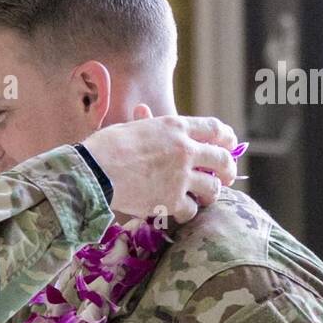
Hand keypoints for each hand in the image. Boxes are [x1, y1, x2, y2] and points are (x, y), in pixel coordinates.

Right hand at [83, 106, 237, 222]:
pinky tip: (178, 210)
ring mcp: (181, 177)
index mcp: (175, 127)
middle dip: (228, 170)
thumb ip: (146, 123)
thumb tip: (144, 111)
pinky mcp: (172, 200)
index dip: (227, 138)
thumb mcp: (129, 127)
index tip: (229, 146)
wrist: (94, 172)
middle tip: (225, 177)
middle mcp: (185, 150)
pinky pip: (191, 209)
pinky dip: (186, 211)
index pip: (215, 129)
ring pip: (212, 189)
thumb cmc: (105, 146)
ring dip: (209, 194)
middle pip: (222, 160)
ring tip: (201, 197)